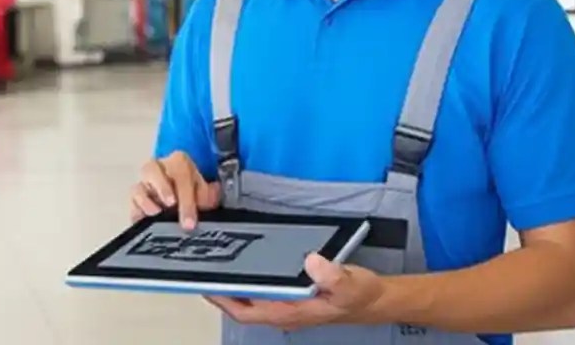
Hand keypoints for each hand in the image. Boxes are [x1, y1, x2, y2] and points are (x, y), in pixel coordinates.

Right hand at [130, 151, 220, 228]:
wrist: (185, 201)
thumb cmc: (194, 194)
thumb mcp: (206, 194)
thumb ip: (210, 195)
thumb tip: (212, 196)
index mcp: (178, 163)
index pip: (180, 173)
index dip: (186, 197)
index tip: (190, 221)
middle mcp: (157, 170)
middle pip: (152, 170)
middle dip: (162, 188)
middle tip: (171, 207)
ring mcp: (143, 185)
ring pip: (137, 186)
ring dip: (146, 201)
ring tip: (156, 214)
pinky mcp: (134, 202)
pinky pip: (130, 205)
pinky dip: (137, 213)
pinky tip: (145, 222)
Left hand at [206, 253, 385, 330]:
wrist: (373, 300)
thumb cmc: (360, 296)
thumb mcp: (350, 284)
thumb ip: (333, 276)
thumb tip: (312, 262)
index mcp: (291, 312)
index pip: (247, 311)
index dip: (224, 300)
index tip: (206, 284)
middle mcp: (285, 311)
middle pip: (242, 306)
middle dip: (220, 292)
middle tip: (201, 271)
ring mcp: (287, 305)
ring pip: (251, 299)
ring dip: (233, 286)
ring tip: (217, 266)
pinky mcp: (291, 296)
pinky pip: (263, 291)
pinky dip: (249, 280)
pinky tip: (245, 266)